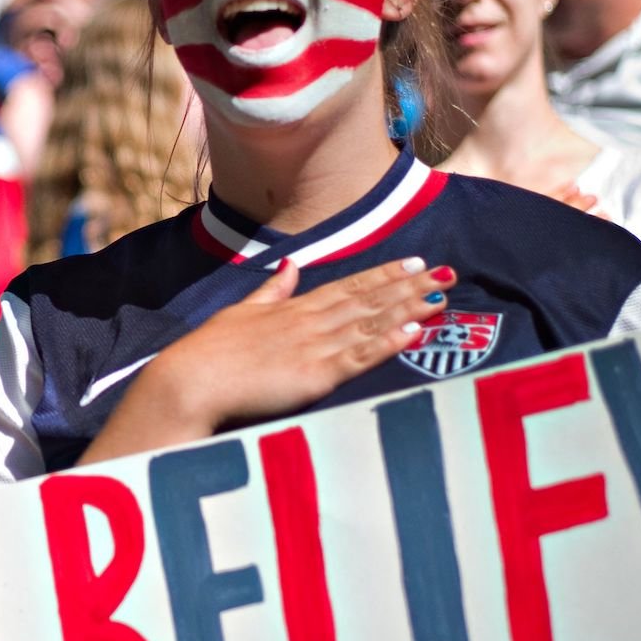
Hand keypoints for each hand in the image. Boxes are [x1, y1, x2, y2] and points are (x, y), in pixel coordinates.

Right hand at [128, 258, 454, 435]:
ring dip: (408, 310)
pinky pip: (360, 358)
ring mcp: (315, 347)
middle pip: (369, 300)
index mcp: (295, 308)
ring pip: (372, 324)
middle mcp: (311, 322)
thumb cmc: (211, 351)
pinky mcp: (315, 377)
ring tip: (441, 299)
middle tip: (448, 273)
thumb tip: (291, 266)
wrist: (192, 379)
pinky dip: (388, 344)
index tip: (416, 262)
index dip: (385, 273)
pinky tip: (414, 333)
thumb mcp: (243, 311)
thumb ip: (273, 291)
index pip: (349, 285)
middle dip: (410, 286)